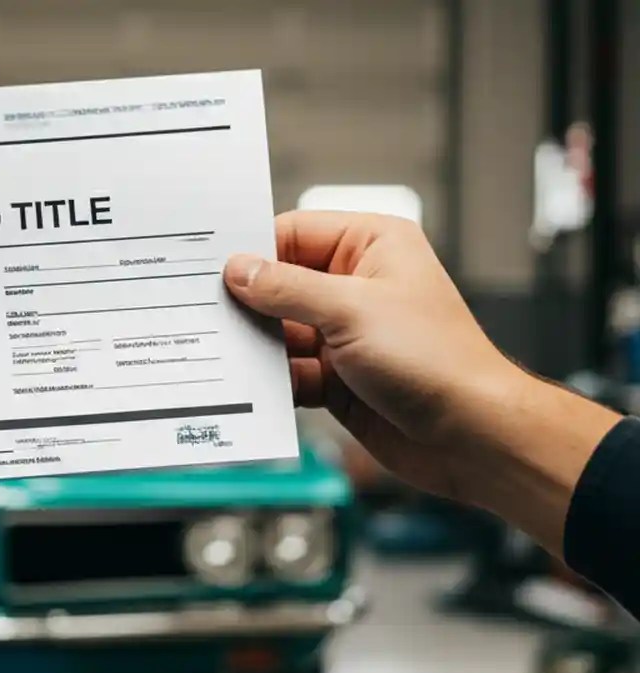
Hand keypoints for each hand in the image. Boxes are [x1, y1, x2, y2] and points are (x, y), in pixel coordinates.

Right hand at [224, 211, 618, 551]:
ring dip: (256, 344)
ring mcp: (345, 333)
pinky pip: (288, 371)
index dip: (252, 250)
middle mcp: (356, 285)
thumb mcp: (351, 310)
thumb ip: (286, 288)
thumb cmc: (437, 361)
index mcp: (371, 246)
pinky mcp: (337, 377)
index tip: (209, 268)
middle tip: (202, 309)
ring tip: (220, 350)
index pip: (293, 233)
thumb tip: (239, 270)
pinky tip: (248, 385)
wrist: (472, 437)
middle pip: (280, 283)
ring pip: (280, 330)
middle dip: (247, 301)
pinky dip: (270, 379)